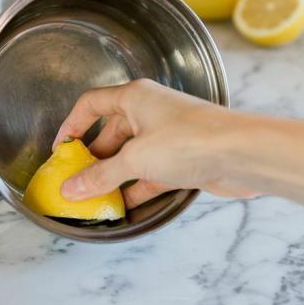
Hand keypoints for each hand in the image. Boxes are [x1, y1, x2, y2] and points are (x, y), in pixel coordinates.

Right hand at [53, 79, 257, 207]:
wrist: (243, 155)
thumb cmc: (189, 141)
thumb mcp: (135, 159)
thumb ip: (100, 176)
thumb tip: (71, 189)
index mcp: (134, 98)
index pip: (92, 104)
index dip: (72, 124)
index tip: (61, 149)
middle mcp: (149, 112)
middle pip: (111, 133)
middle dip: (94, 159)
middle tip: (77, 181)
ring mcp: (167, 136)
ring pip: (131, 156)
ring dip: (114, 176)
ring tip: (94, 198)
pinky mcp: (182, 158)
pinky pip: (149, 173)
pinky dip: (135, 187)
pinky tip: (122, 206)